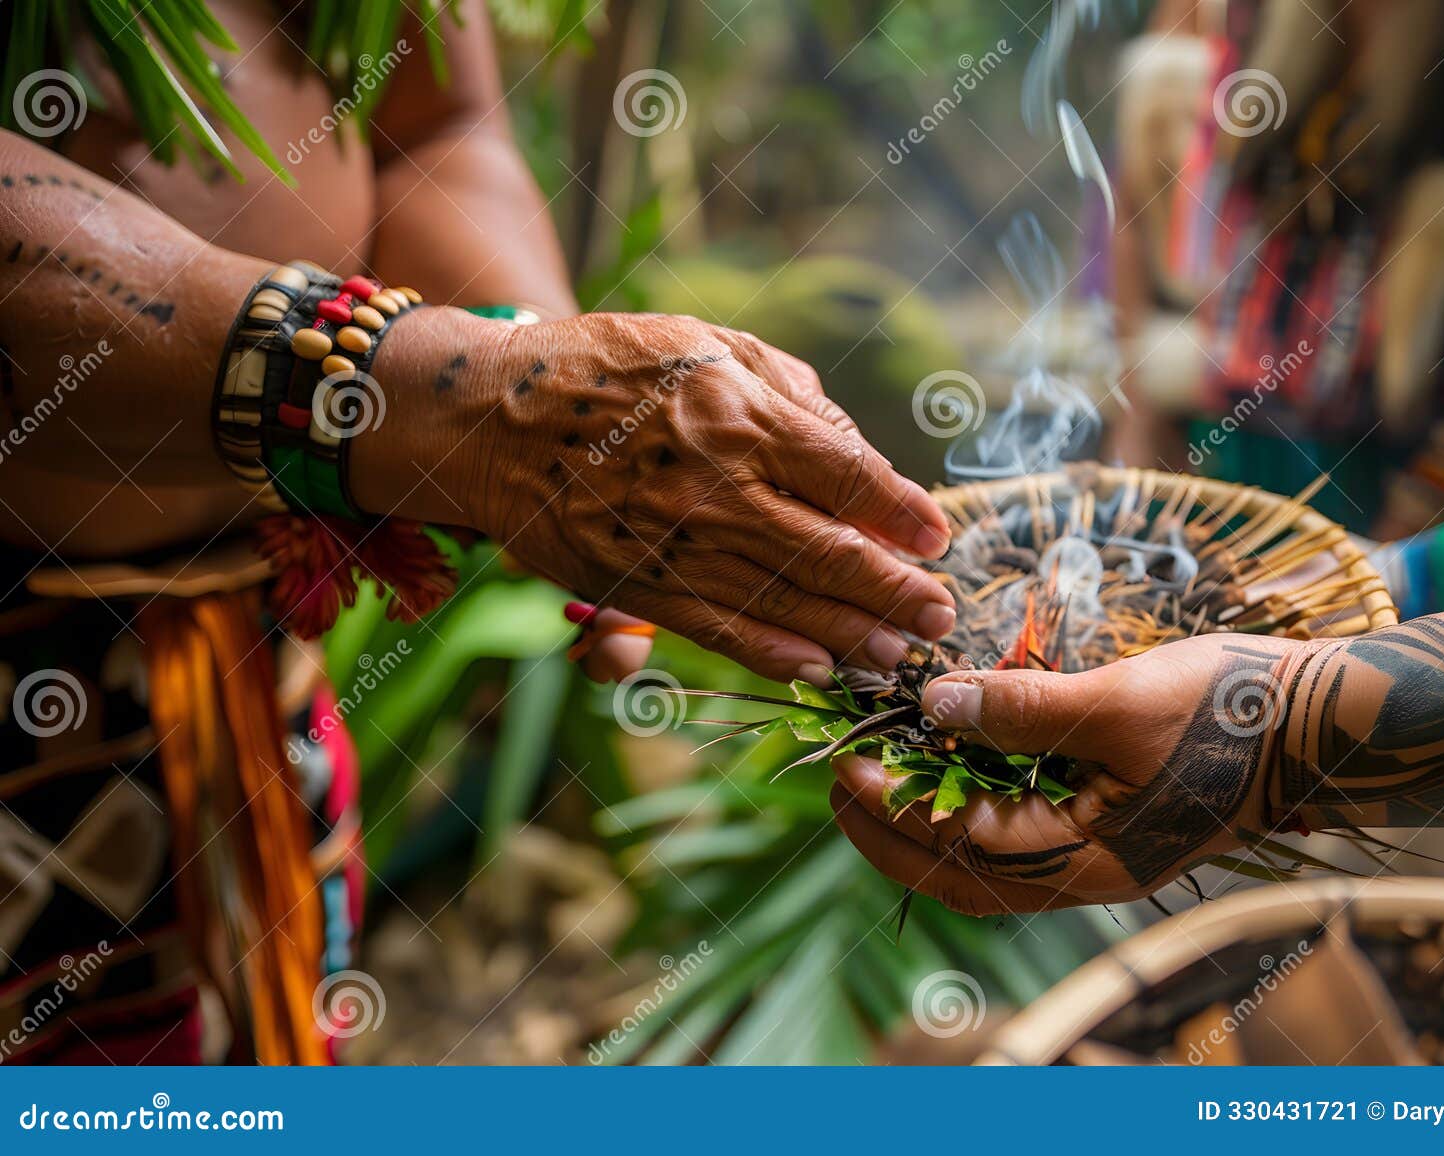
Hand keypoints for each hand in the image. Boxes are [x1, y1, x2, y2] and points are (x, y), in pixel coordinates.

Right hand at [362, 310, 956, 684]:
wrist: (490, 414)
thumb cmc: (609, 366)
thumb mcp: (706, 343)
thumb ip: (787, 391)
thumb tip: (854, 450)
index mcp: (742, 416)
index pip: (849, 476)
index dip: (903, 512)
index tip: (937, 538)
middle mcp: (718, 487)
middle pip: (831, 552)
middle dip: (896, 591)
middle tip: (940, 616)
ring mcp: (676, 543)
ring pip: (785, 602)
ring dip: (852, 634)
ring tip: (898, 653)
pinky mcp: (638, 585)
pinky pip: (719, 630)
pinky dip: (773, 654)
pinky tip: (818, 668)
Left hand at [831, 633, 1314, 913]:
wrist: (1325, 720)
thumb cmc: (1232, 709)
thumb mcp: (1118, 701)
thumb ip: (1022, 708)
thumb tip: (934, 704)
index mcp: (1088, 858)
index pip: (962, 847)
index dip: (894, 808)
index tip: (847, 762)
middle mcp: (1086, 873)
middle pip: (962, 876)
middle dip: (891, 835)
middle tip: (838, 782)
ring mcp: (1098, 856)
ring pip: (987, 862)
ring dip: (924, 825)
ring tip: (876, 779)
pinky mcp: (1106, 827)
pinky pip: (1019, 834)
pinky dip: (971, 808)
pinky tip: (948, 768)